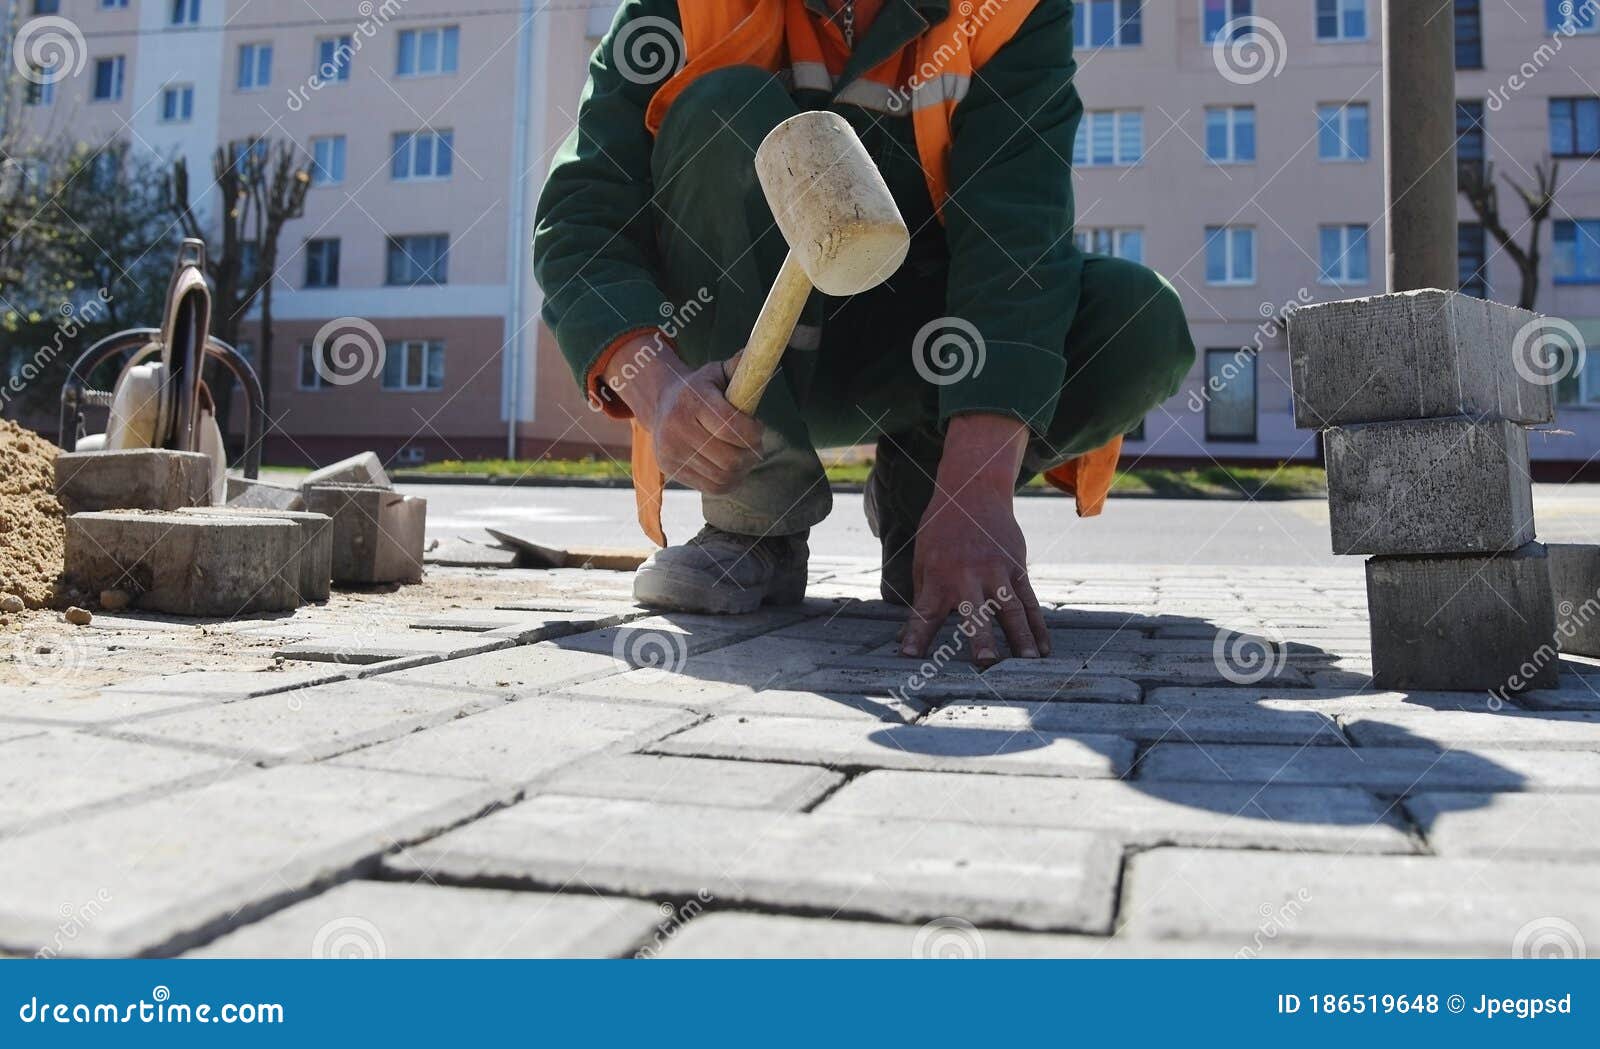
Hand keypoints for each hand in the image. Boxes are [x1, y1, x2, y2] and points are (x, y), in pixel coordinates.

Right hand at [602, 336, 762, 494]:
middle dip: (751, 454)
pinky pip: (712, 486)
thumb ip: (739, 367)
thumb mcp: (716, 372)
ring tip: (746, 457)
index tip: (759, 429)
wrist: (660, 403)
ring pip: (723, 475)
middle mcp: (676, 427)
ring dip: (742, 469)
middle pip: (729, 457)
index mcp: (691, 400)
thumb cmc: (700, 387)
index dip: (753, 433)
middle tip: (757, 447)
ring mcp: (671, 452)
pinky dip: (729, 481)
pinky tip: (733, 468)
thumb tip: (763, 355)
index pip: (729, 425)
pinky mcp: (671, 470)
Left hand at [899, 414, 1050, 666]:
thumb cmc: (940, 533)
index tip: (908, 656)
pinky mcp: (1017, 568)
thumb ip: (923, 600)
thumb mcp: (922, 561)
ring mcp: (996, 571)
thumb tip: (908, 639)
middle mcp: (968, 576)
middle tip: (985, 662)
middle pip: (976, 612)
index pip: (924, 612)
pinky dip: (1038, 626)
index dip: (916, 635)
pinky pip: (1029, 601)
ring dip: (1020, 637)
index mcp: (938, 577)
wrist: (972, 493)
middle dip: (980, 637)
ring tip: (1028, 662)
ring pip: (1011, 609)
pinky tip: (1044, 648)